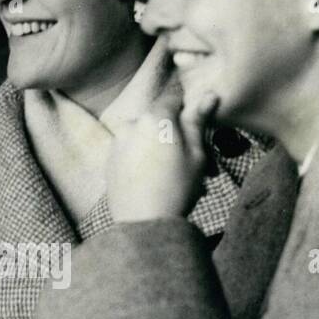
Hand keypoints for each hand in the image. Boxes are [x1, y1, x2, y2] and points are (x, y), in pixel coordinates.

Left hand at [106, 89, 217, 222]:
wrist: (143, 225)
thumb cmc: (176, 187)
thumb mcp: (196, 153)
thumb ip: (198, 121)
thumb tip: (209, 94)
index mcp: (153, 117)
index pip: (175, 99)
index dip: (189, 113)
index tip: (199, 133)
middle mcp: (130, 125)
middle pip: (159, 123)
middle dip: (180, 140)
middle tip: (201, 167)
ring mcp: (116, 145)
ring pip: (147, 141)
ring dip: (165, 154)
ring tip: (183, 182)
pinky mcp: (109, 164)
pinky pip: (133, 156)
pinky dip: (147, 164)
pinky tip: (161, 185)